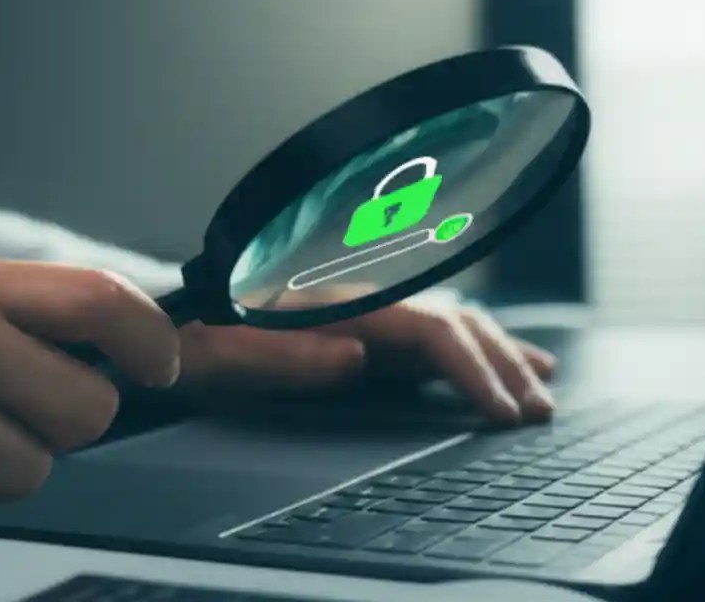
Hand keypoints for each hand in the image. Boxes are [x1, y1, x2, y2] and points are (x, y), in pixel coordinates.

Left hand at [176, 295, 554, 422]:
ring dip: (497, 353)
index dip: (473, 369)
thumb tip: (358, 355)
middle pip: (451, 321)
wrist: (164, 315)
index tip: (504, 411)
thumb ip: (287, 355)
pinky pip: (428, 329)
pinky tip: (492, 357)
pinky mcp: (359, 321)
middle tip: (538, 411)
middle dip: (502, 366)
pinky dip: (470, 345)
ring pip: (448, 320)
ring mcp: (362, 305)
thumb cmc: (190, 336)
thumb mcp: (223, 352)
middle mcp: (358, 294)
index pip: (429, 327)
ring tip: (540, 385)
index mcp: (335, 298)